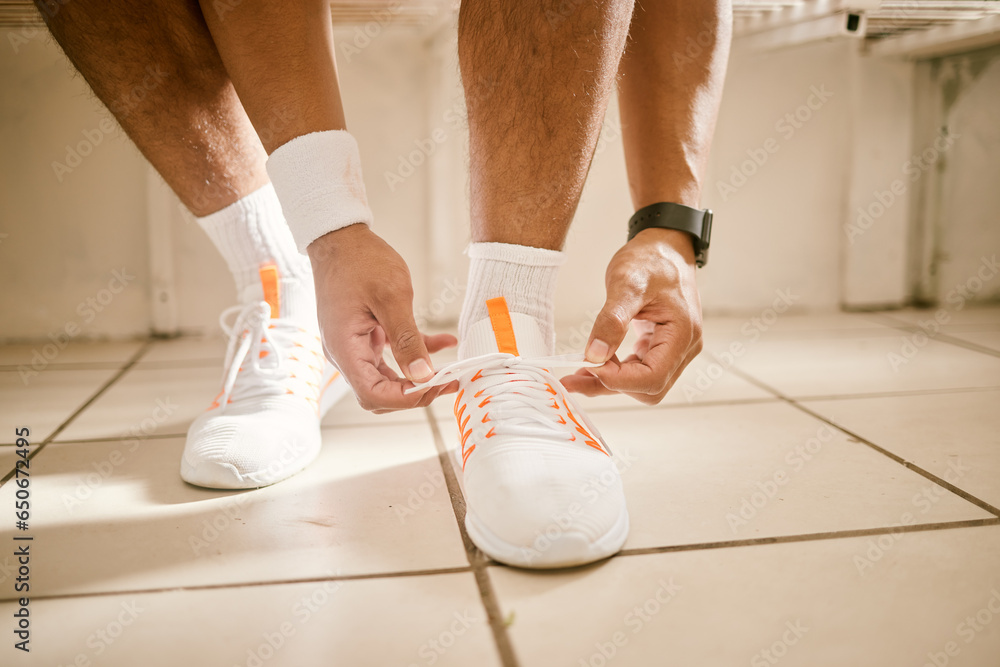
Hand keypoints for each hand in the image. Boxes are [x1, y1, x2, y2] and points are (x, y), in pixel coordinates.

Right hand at [307, 224, 457, 411]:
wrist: (341, 238)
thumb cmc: (360, 261)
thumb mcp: (391, 297)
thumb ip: (407, 339)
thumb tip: (422, 375)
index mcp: (345, 348)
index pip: (373, 394)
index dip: (405, 398)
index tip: (435, 385)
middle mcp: (345, 353)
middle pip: (379, 392)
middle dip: (413, 392)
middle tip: (446, 382)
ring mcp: (353, 345)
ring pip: (385, 378)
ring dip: (416, 377)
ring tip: (449, 372)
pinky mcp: (363, 335)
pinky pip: (390, 354)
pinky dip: (414, 352)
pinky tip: (443, 342)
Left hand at [561, 228, 702, 404]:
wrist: (665, 245)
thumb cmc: (652, 259)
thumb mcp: (627, 283)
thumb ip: (612, 320)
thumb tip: (594, 355)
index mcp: (682, 334)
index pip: (652, 377)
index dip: (618, 380)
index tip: (587, 368)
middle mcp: (684, 347)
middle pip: (649, 388)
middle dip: (611, 386)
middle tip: (574, 377)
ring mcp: (675, 349)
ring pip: (643, 384)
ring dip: (610, 382)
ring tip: (578, 373)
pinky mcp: (661, 346)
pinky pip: (640, 370)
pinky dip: (616, 371)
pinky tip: (594, 364)